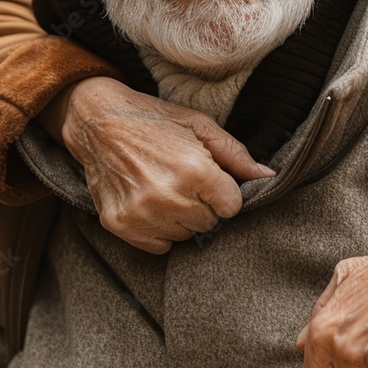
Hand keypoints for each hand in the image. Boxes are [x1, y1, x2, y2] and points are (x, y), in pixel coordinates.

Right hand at [42, 77, 272, 253]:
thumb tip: (269, 177)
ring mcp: (141, 214)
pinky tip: (150, 202)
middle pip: (209, 222)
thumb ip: (237, 155)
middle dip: (203, 204)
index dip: (223, 192)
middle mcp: (168, 196)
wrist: (98, 121)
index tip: (211, 179)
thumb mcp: (200, 126)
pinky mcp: (120, 225)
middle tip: (184, 180)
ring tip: (165, 188)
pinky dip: (160, 229)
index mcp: (194, 170)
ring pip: (185, 236)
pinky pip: (159, 246)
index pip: (232, 207)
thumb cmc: (155, 120)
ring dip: (181, 218)